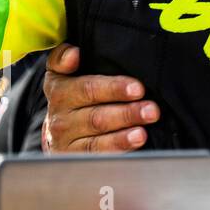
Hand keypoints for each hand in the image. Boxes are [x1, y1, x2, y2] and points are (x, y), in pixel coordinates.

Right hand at [41, 43, 159, 152]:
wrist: (57, 129)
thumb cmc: (72, 93)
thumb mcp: (62, 72)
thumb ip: (64, 58)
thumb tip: (74, 52)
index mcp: (60, 90)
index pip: (88, 88)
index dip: (113, 88)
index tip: (138, 88)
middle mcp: (60, 117)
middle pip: (97, 116)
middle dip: (128, 113)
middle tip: (152, 110)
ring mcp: (66, 140)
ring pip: (97, 140)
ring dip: (122, 137)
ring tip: (142, 133)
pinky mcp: (73, 158)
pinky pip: (96, 156)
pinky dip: (116, 153)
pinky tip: (131, 148)